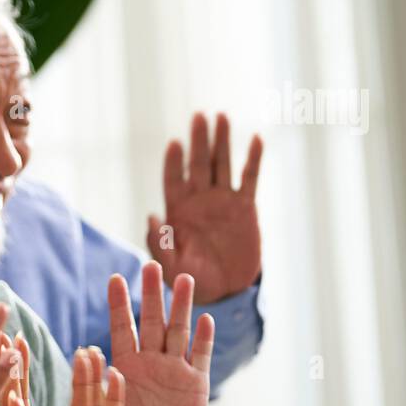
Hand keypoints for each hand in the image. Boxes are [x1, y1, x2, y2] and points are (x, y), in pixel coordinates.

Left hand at [106, 262, 213, 405]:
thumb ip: (96, 392)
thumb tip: (82, 360)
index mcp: (126, 366)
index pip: (122, 329)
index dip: (119, 305)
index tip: (114, 278)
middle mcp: (152, 362)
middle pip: (152, 322)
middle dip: (151, 295)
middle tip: (150, 266)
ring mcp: (175, 370)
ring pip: (178, 332)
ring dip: (181, 307)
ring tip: (183, 279)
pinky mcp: (196, 385)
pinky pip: (201, 357)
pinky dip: (204, 339)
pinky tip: (206, 319)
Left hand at [147, 112, 262, 302]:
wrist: (226, 291)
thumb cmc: (193, 280)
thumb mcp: (171, 266)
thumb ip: (159, 243)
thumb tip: (151, 217)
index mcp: (177, 211)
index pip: (173, 180)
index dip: (173, 162)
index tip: (175, 143)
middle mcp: (199, 200)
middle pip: (197, 164)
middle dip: (198, 140)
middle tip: (198, 115)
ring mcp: (223, 201)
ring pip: (221, 164)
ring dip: (221, 141)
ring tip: (221, 116)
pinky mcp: (245, 207)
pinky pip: (249, 179)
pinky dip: (252, 160)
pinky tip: (255, 139)